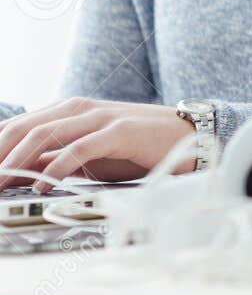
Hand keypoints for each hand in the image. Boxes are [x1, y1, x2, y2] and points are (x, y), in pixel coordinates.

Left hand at [0, 98, 196, 190]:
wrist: (189, 137)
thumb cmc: (137, 148)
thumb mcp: (88, 156)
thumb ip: (54, 159)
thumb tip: (16, 173)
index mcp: (68, 110)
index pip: (17, 126)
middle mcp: (79, 108)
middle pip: (22, 128)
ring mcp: (99, 117)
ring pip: (43, 134)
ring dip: (15, 162)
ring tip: (0, 184)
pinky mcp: (119, 131)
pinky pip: (79, 147)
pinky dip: (56, 168)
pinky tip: (43, 185)